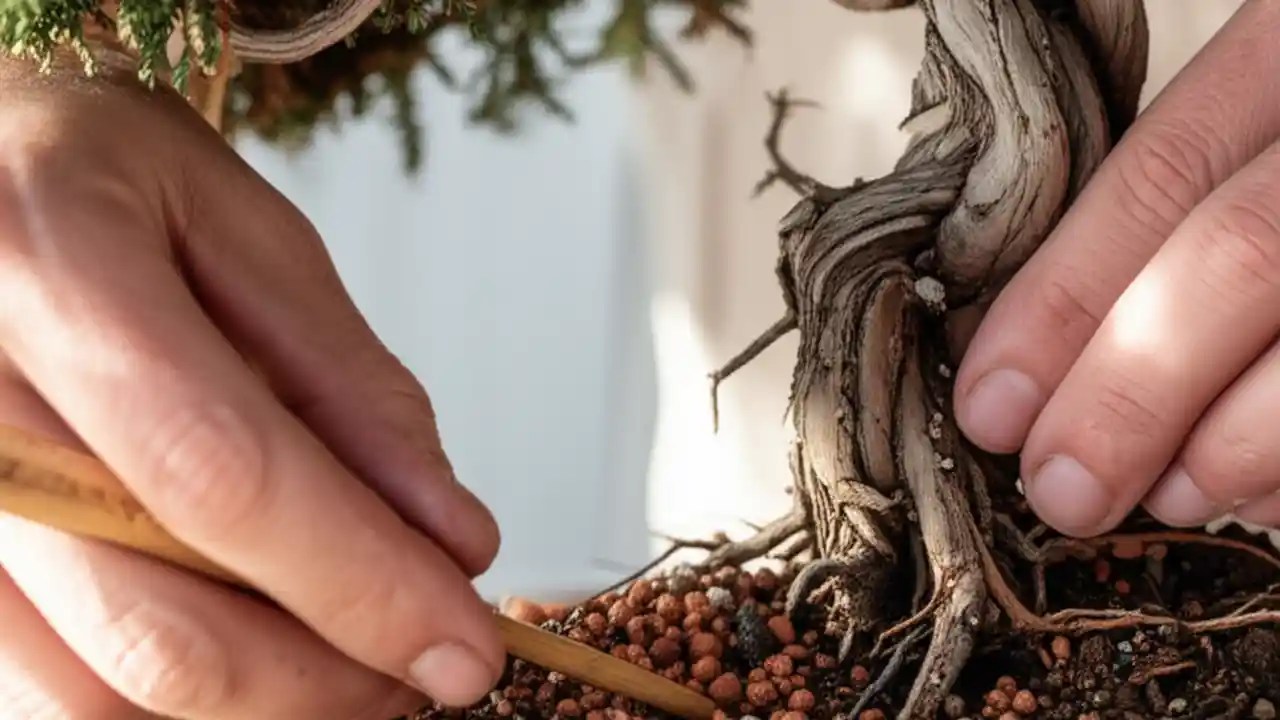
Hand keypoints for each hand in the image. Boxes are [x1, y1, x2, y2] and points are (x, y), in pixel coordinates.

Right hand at [0, 47, 501, 718]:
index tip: (464, 647)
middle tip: (419, 659)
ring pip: (94, 697)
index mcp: (51, 269)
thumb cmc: (96, 179)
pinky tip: (240, 630)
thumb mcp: (245, 231)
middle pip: (157, 628)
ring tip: (337, 642)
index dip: (363, 586)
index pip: (225, 477)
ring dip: (256, 702)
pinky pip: (43, 689)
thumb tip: (448, 538)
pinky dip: (169, 694)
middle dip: (326, 677)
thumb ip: (349, 386)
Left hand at [953, 1, 1279, 537]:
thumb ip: (1168, 219)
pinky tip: (1261, 494)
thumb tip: (1033, 370)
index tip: (991, 405)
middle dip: (1129, 389)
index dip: (1063, 298)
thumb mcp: (1254, 138)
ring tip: (1169, 494)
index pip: (1161, 173)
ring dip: (1228, 443)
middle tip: (1060, 488)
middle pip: (1235, 254)